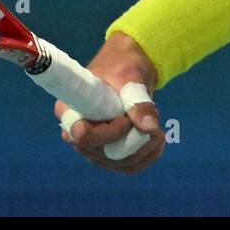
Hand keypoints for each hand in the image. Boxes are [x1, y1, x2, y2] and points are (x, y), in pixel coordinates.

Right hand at [53, 32, 165, 174]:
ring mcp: (91, 145)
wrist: (131, 68)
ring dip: (143, 151)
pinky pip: (126, 165)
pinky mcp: (107, 151)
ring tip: (159, 131)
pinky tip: (157, 141)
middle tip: (155, 126)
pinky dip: (145, 156)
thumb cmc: (122, 64)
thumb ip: (137, 101)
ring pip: (116, 163)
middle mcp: (75, 132)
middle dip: (132, 144)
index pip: (82, 137)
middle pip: (101, 154)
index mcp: (70, 110)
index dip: (108, 134)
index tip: (126, 120)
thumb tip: (149, 128)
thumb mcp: (130, 77)